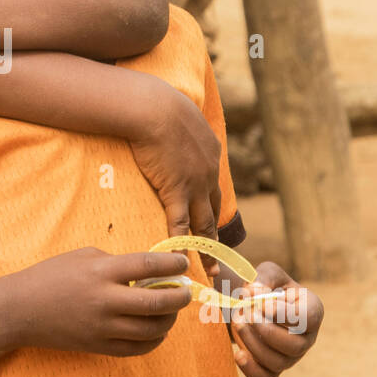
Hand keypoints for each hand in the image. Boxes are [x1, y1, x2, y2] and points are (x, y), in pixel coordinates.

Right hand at [7, 248, 192, 356]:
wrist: (21, 310)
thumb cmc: (51, 276)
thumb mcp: (83, 256)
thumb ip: (116, 262)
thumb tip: (146, 273)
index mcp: (101, 271)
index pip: (148, 266)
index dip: (172, 265)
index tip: (182, 264)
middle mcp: (105, 300)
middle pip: (157, 302)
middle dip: (180, 297)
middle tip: (185, 291)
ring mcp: (103, 327)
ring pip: (152, 329)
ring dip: (170, 319)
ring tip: (171, 310)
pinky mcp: (99, 347)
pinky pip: (138, 348)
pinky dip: (154, 340)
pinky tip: (157, 330)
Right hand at [128, 85, 221, 254]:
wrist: (154, 108)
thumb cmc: (159, 105)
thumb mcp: (180, 115)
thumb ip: (181, 129)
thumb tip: (172, 126)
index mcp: (211, 155)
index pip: (213, 189)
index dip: (210, 207)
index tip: (210, 223)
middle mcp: (209, 174)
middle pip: (214, 211)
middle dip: (217, 237)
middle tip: (222, 259)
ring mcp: (195, 185)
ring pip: (204, 225)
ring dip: (207, 250)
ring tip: (210, 271)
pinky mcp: (176, 191)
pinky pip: (180, 224)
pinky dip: (181, 243)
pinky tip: (180, 258)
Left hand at [229, 261, 322, 376]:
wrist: (253, 304)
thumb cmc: (267, 286)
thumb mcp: (268, 273)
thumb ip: (263, 278)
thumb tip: (254, 292)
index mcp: (312, 310)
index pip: (309, 319)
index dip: (285, 314)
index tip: (263, 304)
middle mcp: (306, 337)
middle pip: (294, 346)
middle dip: (266, 330)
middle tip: (246, 313)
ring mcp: (291, 356)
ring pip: (278, 362)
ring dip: (253, 343)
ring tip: (237, 322)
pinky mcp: (274, 368)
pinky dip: (250, 369)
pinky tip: (237, 352)